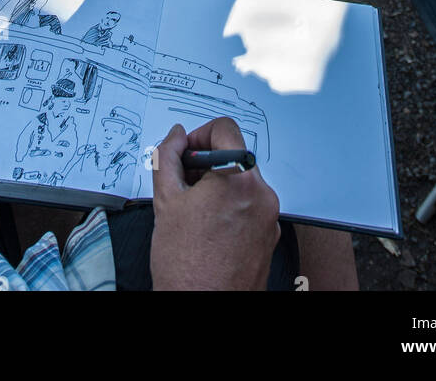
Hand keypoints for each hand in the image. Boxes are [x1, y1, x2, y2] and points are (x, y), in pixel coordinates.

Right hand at [150, 117, 280, 290]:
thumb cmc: (186, 266)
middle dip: (206, 165)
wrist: (202, 308)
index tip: (187, 153)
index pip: (225, 128)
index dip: (199, 135)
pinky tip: (209, 229)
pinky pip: (251, 207)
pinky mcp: (270, 236)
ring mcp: (269, 218)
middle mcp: (262, 195)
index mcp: (238, 178)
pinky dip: (231, 208)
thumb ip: (168, 157)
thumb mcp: (165, 200)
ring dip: (218, 187)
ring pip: (242, 183)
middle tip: (184, 185)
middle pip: (234, 156)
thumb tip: (176, 137)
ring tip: (194, 213)